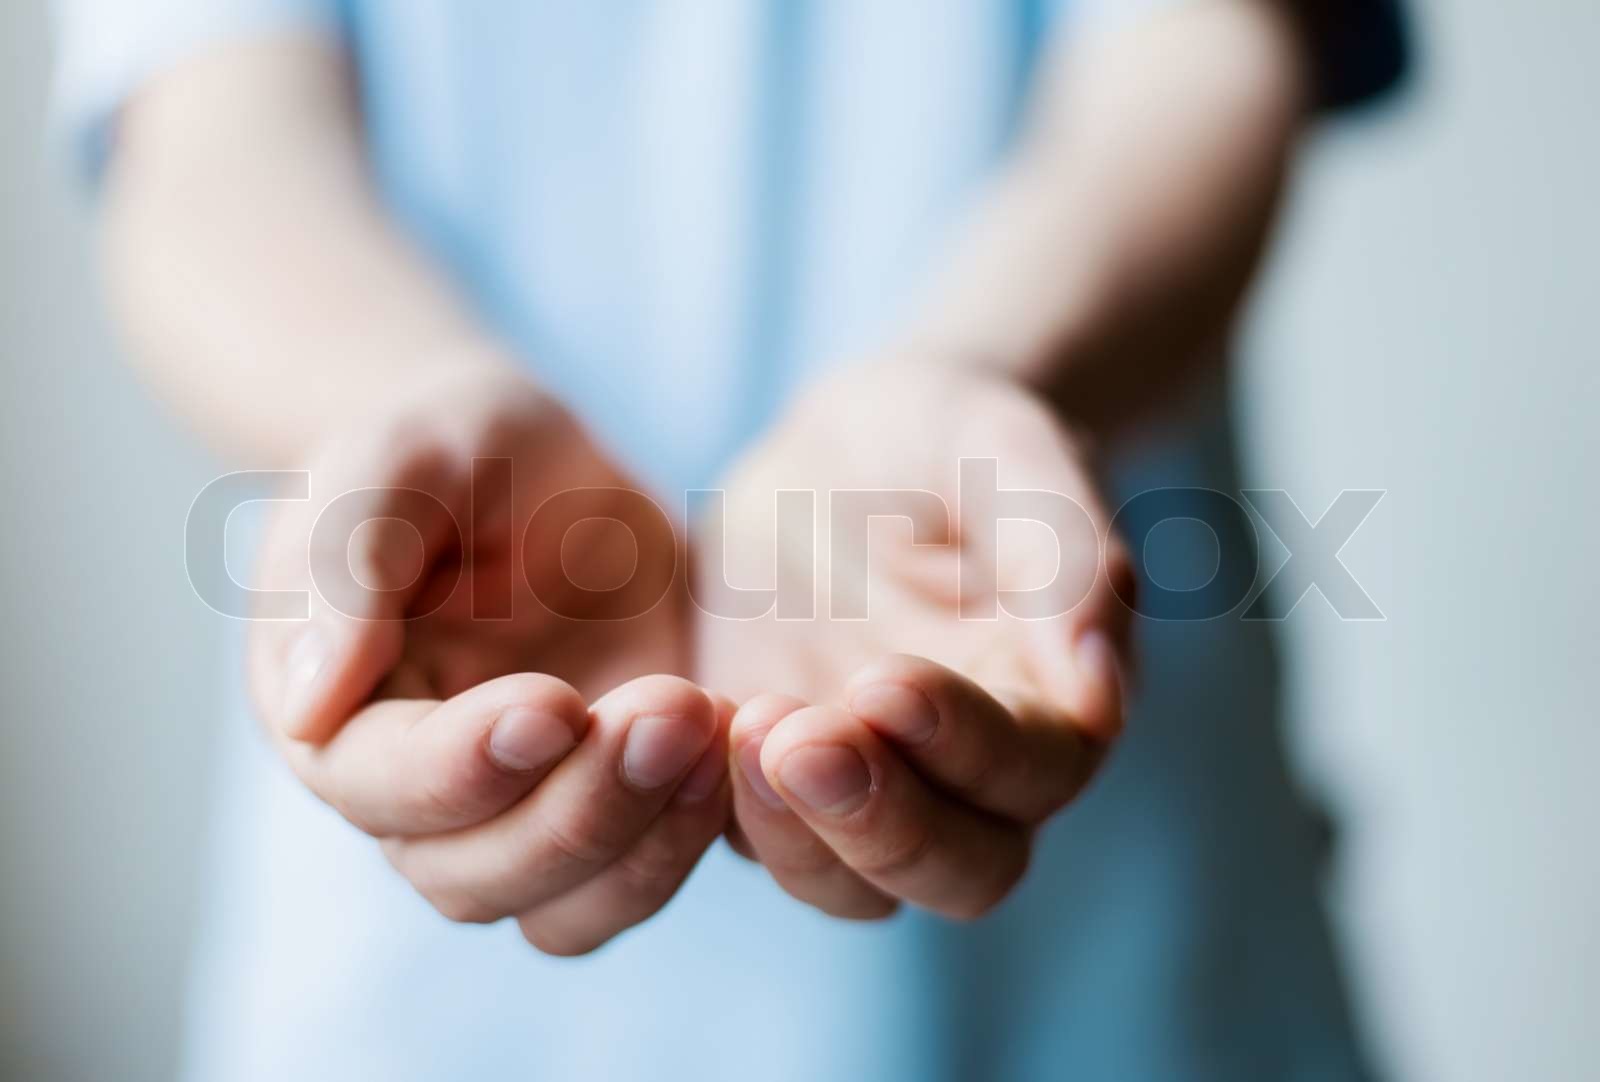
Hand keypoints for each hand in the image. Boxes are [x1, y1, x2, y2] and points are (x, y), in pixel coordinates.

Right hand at [248, 368, 729, 953]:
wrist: (535, 469)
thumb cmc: (444, 449)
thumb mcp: (393, 459)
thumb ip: (346, 562)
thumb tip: (307, 710)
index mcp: (335, 717)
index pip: (383, 784)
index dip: (465, 763)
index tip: (555, 702)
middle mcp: (416, 798)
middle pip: (475, 874)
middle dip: (578, 809)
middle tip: (673, 707)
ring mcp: (517, 816)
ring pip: (563, 906)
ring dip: (643, 841)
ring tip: (711, 724)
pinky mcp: (608, 809)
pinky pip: (639, 877)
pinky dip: (690, 837)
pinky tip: (739, 747)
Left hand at [696, 360, 1131, 919]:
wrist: (847, 445)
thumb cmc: (949, 435)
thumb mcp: (1008, 450)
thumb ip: (1062, 555)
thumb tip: (1100, 694)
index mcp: (1053, 703)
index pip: (1031, 771)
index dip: (966, 745)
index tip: (888, 682)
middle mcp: (968, 773)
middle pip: (957, 871)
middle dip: (881, 823)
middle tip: (800, 739)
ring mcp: (866, 786)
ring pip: (849, 882)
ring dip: (797, 831)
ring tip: (745, 727)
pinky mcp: (769, 777)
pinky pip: (746, 835)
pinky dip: (714, 807)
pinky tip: (677, 733)